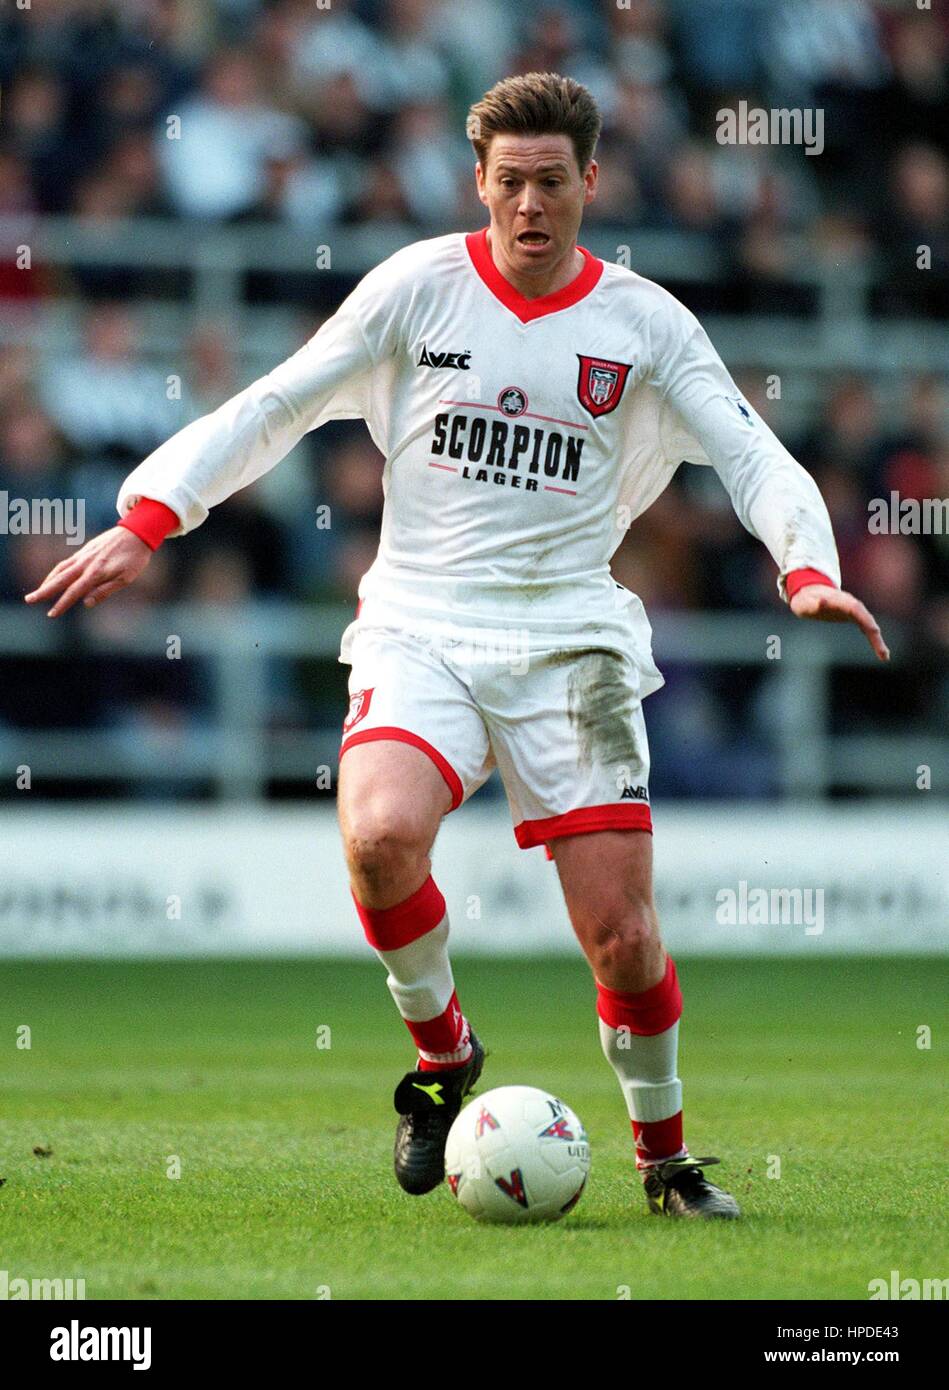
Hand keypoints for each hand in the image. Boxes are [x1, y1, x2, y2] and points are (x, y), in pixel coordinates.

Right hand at [24, 526, 152, 617]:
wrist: (137, 532)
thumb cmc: (135, 558)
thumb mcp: (125, 578)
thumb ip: (105, 591)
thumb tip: (86, 603)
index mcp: (97, 572)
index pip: (74, 591)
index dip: (62, 604)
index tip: (52, 614)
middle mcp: (86, 563)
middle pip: (60, 579)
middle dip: (44, 591)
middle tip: (29, 600)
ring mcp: (83, 556)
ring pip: (60, 570)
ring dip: (47, 581)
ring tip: (37, 592)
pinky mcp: (84, 551)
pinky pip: (66, 563)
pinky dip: (56, 572)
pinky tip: (53, 578)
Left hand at [789, 584, 889, 661]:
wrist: (810, 593)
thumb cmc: (806, 600)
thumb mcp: (806, 602)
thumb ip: (814, 603)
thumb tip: (821, 602)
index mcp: (843, 601)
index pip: (858, 611)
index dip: (866, 621)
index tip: (874, 632)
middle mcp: (853, 605)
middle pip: (868, 621)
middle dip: (876, 637)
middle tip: (884, 655)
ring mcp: (855, 611)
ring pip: (870, 626)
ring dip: (878, 641)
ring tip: (885, 657)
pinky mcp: (854, 618)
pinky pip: (867, 629)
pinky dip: (873, 640)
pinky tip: (880, 653)